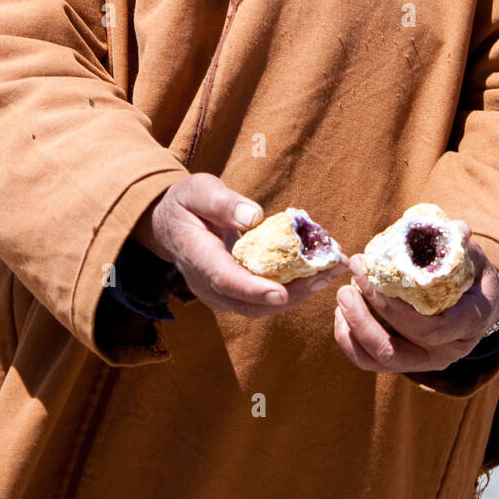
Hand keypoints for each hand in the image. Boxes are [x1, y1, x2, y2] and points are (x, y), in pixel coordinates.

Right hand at [132, 174, 348, 318]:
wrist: (170, 224)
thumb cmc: (186, 202)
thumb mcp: (199, 190)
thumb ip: (223, 203)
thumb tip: (255, 216)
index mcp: (196, 256)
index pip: (224, 279)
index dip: (253, 289)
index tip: (281, 292)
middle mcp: (206, 284)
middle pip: (248, 302)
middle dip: (289, 295)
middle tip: (324, 276)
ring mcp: (218, 294)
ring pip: (259, 307)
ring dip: (296, 295)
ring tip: (328, 274)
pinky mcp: (232, 294)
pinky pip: (261, 301)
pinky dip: (289, 292)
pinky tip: (314, 275)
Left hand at [334, 223, 498, 373]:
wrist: (477, 303)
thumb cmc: (471, 274)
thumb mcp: (473, 257)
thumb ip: (460, 242)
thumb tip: (456, 229)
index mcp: (467, 324)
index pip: (430, 328)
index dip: (397, 310)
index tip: (374, 279)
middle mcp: (445, 352)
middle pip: (396, 351)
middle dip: (365, 319)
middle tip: (348, 285)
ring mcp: (424, 361)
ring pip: (380, 360)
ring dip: (354, 329)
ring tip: (342, 294)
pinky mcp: (404, 362)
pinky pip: (370, 361)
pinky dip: (349, 339)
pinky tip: (341, 312)